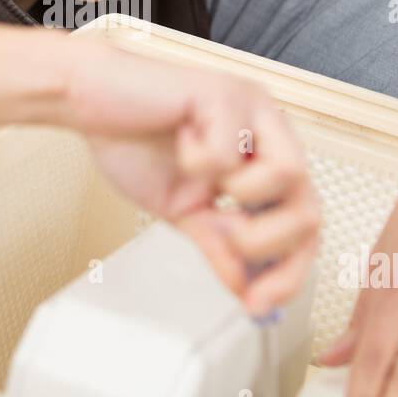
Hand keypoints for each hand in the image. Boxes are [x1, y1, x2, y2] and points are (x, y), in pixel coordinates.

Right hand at [63, 41, 320, 315]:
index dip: (288, 271)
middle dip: (267, 244)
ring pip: (290, 175)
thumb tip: (245, 289)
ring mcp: (252, 107)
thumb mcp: (181, 210)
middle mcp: (270, 129)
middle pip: (311, 207)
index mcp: (265, 157)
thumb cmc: (132, 140)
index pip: (303, 223)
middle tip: (226, 241)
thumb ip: (217, 243)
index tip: (255, 304)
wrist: (86, 101)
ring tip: (204, 180)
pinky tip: (180, 140)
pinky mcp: (224, 92)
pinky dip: (196, 161)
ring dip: (240, 196)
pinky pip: (229, 152)